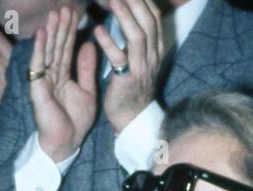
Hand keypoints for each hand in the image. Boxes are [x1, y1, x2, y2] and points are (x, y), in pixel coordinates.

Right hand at [28, 7, 99, 162]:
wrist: (66, 144)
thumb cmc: (74, 122)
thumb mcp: (87, 90)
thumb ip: (86, 68)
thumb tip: (88, 45)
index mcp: (63, 76)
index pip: (67, 48)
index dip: (71, 31)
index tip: (75, 12)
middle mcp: (51, 75)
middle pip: (57, 46)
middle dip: (61, 26)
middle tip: (65, 6)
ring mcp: (42, 81)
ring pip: (48, 51)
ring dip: (51, 32)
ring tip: (55, 12)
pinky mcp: (37, 88)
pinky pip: (38, 65)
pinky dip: (40, 49)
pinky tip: (42, 33)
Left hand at [94, 0, 163, 134]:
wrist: (132, 117)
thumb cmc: (130, 86)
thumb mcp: (139, 59)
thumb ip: (136, 39)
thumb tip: (128, 15)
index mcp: (155, 49)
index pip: (154, 18)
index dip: (144, 2)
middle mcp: (152, 55)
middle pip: (149, 21)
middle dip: (137, 2)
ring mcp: (142, 67)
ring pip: (138, 36)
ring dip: (125, 16)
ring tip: (112, 1)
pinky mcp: (127, 80)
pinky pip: (119, 58)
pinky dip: (109, 43)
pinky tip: (97, 31)